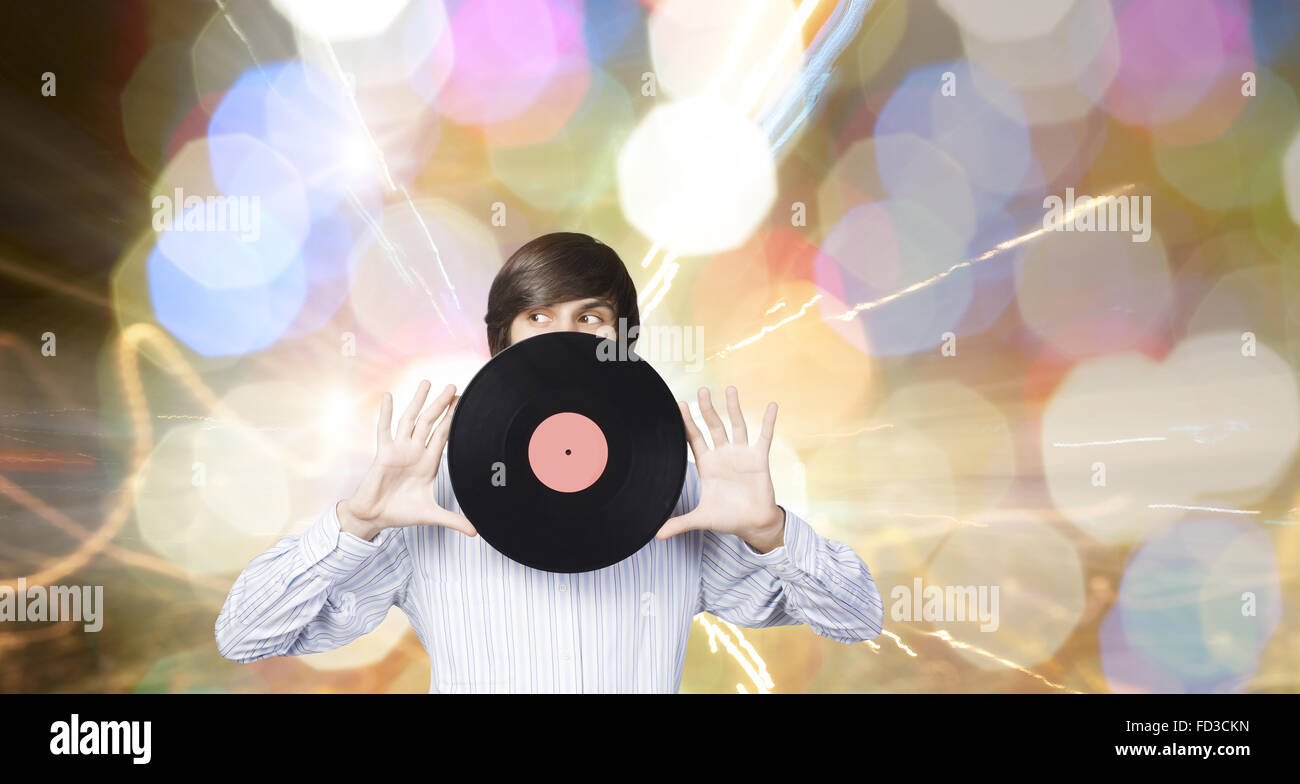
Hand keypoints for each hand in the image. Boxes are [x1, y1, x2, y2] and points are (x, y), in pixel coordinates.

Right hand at [338, 380, 475, 541]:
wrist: (375, 517)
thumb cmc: (401, 513)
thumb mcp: (431, 515)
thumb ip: (453, 520)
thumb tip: (475, 533)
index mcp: (429, 462)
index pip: (444, 435)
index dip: (453, 419)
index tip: (463, 403)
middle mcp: (415, 451)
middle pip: (431, 422)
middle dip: (442, 405)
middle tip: (454, 386)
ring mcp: (399, 450)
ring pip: (411, 420)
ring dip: (418, 402)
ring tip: (427, 382)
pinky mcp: (383, 453)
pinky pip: (384, 429)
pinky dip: (386, 413)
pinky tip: (389, 396)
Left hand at [655, 386, 784, 552]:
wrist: (753, 524)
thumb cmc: (727, 518)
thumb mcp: (701, 518)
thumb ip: (680, 523)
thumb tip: (656, 536)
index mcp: (707, 464)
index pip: (694, 438)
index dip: (687, 423)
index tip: (679, 405)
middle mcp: (723, 455)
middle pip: (713, 426)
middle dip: (707, 409)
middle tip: (701, 390)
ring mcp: (741, 454)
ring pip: (737, 425)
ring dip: (733, 408)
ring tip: (730, 389)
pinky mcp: (759, 459)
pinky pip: (764, 437)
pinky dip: (768, 421)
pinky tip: (772, 405)